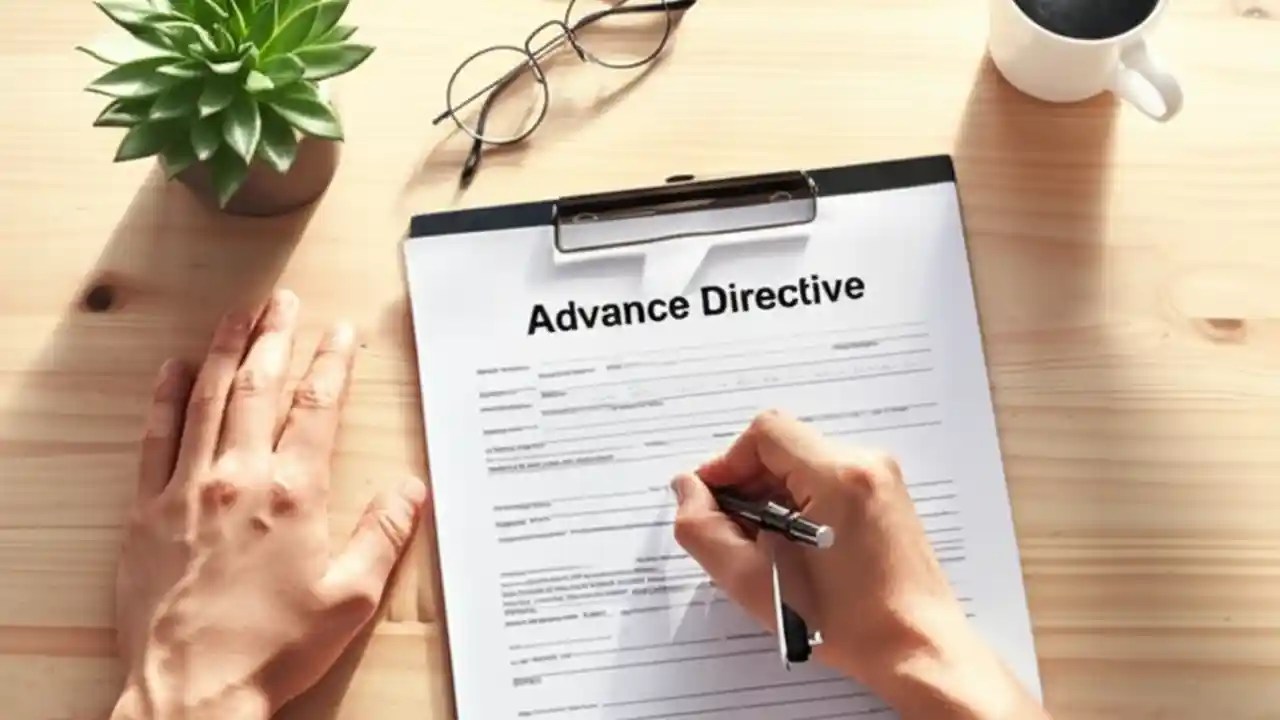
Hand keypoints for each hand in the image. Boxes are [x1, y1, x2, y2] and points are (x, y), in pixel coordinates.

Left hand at [111, 290, 426, 719]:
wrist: (192, 692)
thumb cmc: (273, 649)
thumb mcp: (351, 597)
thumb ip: (384, 534)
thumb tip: (412, 489)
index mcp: (294, 494)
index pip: (317, 408)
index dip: (331, 363)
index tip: (339, 333)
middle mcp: (240, 478)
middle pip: (261, 388)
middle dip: (277, 336)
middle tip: (285, 301)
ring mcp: (188, 489)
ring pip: (208, 399)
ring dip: (227, 351)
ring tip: (239, 315)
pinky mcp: (147, 511)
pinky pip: (155, 438)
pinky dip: (165, 398)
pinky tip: (174, 369)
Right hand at [672, 410, 1047, 719]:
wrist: (915, 646)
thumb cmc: (849, 623)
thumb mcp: (754, 582)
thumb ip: (704, 530)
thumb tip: (687, 490)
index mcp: (838, 476)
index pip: (764, 433)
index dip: (726, 463)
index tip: (711, 499)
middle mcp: (865, 464)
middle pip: (782, 445)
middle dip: (747, 482)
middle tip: (733, 530)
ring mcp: (880, 477)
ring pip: (801, 461)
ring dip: (771, 493)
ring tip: (763, 544)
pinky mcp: (884, 493)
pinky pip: (825, 477)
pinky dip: (797, 501)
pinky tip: (792, 545)